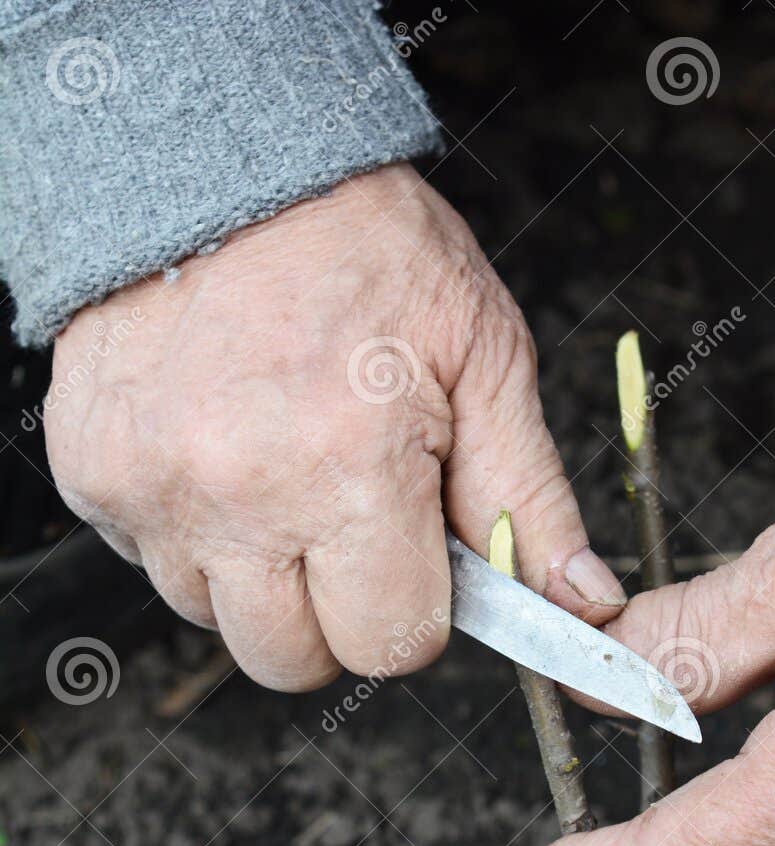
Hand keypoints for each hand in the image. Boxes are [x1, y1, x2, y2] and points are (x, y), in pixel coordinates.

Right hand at [44, 165, 623, 689]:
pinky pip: (151, 565)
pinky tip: (222, 453)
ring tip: (281, 471)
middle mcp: (237, 495)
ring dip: (259, 576)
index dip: (417, 609)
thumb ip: (528, 499)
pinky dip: (194, 533)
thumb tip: (583, 605)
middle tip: (349, 522)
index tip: (414, 549)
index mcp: (349, 470)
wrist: (221, 156)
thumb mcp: (483, 358)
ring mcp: (152, 490)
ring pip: (217, 621)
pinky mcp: (92, 474)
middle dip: (337, 613)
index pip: (392, 644)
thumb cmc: (365, 248)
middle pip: (295, 660)